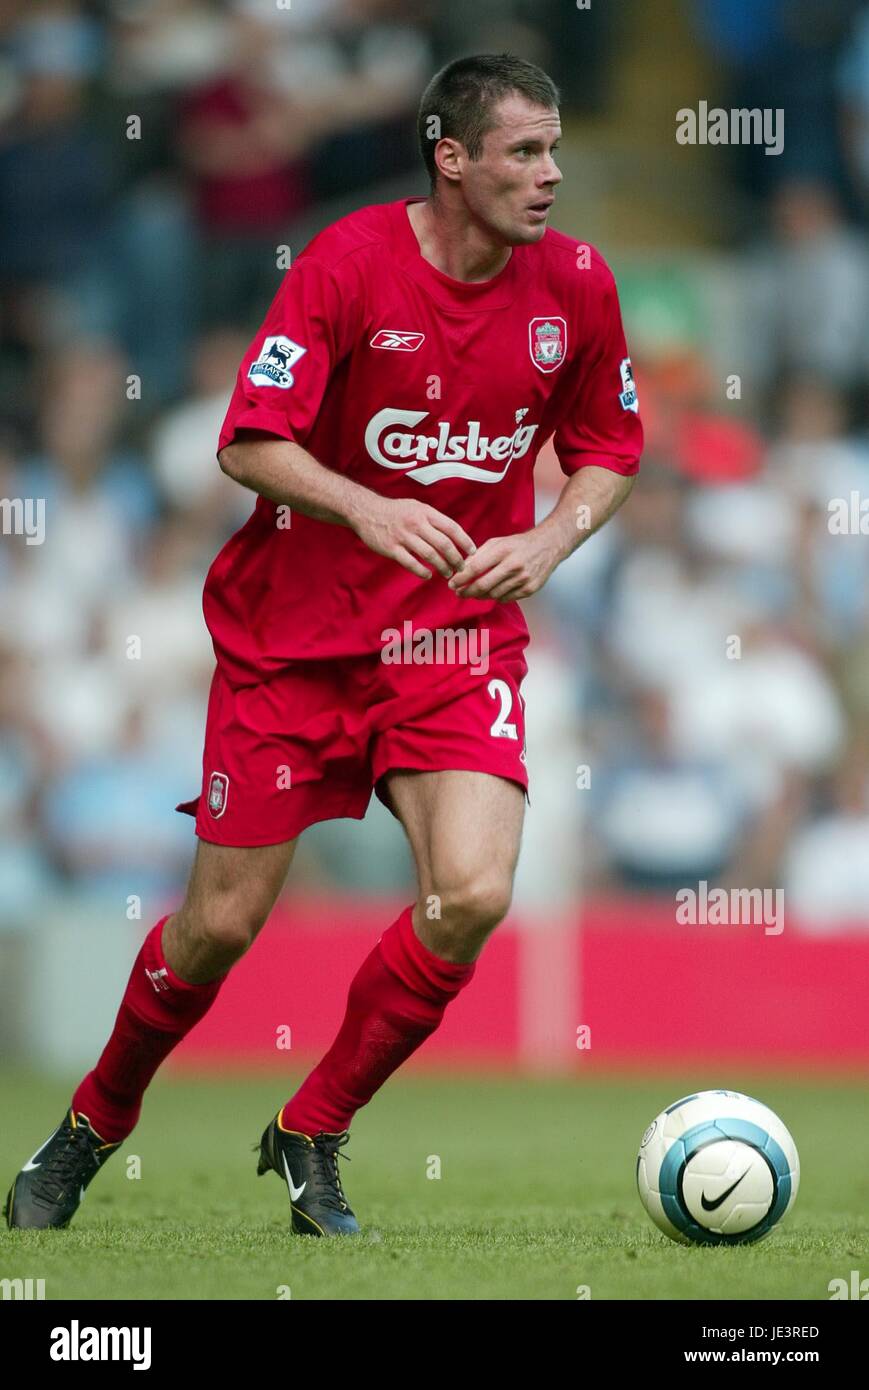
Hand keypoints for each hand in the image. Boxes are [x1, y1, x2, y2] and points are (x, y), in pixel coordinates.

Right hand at [353, 496, 476, 580]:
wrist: (366, 511)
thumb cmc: (395, 511)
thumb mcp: (417, 507)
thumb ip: (433, 519)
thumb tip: (453, 534)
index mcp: (425, 512)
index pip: (452, 527)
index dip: (465, 541)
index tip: (472, 552)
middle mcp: (416, 523)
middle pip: (443, 544)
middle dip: (456, 559)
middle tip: (461, 568)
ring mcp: (403, 536)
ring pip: (430, 555)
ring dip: (442, 567)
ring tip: (447, 574)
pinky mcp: (391, 548)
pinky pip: (411, 563)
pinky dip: (422, 572)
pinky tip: (428, 576)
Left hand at [447, 530, 556, 600]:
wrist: (548, 546)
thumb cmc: (519, 544)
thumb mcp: (498, 543)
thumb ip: (478, 555)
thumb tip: (461, 569)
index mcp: (503, 550)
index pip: (476, 568)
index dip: (461, 578)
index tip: (452, 583)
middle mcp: (514, 565)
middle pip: (483, 585)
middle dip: (467, 591)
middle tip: (458, 593)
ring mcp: (523, 579)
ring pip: (494, 594)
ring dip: (480, 596)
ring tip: (473, 593)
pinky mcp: (530, 589)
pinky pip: (506, 598)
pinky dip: (496, 597)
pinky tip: (491, 592)